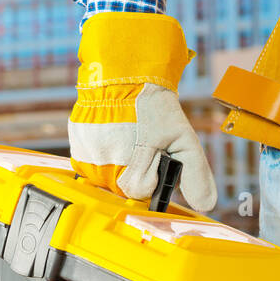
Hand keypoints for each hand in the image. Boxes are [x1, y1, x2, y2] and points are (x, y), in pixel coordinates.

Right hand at [68, 12, 217, 212]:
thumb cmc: (154, 108)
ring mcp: (86, 158)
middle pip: (124, 185)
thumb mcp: (184, 140)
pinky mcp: (75, 144)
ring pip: (106, 173)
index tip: (156, 152)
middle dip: (136, 165)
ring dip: (118, 158)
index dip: (154, 172)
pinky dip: (102, 149)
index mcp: (130, 175)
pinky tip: (112, 131)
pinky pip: (90, 159)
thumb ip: (196, 174)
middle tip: (141, 140)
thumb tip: (204, 206)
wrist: (123, 74)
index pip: (144, 191)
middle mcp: (104, 172)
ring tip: (127, 133)